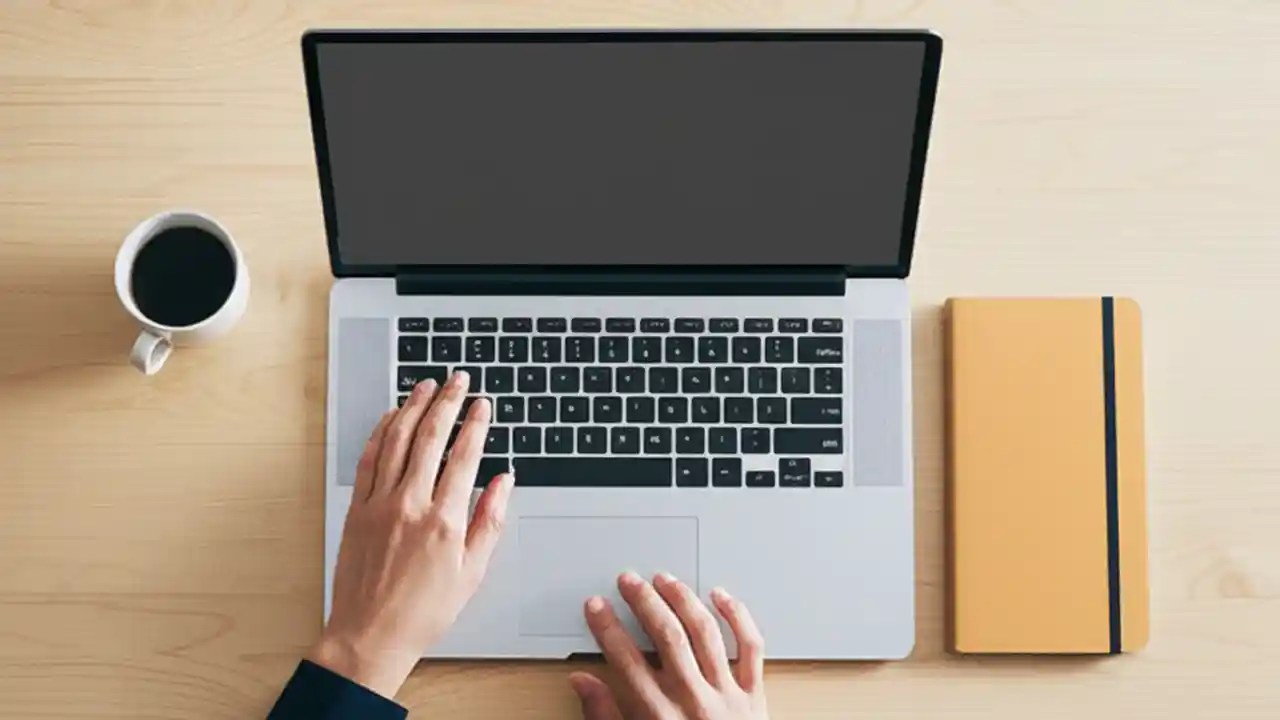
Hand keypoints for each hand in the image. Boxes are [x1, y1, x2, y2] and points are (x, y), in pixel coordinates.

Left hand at [307, 371, 513, 698]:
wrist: (370, 636)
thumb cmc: (423, 612)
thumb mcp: (472, 572)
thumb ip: (489, 521)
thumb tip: (502, 482)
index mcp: (444, 521)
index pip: (464, 456)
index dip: (476, 424)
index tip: (483, 404)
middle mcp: (410, 506)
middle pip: (430, 438)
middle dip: (447, 402)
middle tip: (458, 380)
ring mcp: (379, 505)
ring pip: (396, 441)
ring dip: (412, 407)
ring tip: (425, 386)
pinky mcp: (357, 511)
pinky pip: (369, 461)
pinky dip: (380, 433)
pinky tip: (389, 417)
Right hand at [570, 572, 767, 719]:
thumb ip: (604, 716)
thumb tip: (583, 683)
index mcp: (659, 717)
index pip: (625, 659)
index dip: (606, 628)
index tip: (596, 608)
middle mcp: (693, 701)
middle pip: (666, 636)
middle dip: (643, 602)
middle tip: (628, 581)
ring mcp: (726, 696)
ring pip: (704, 632)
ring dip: (682, 600)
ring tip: (665, 580)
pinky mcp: (754, 696)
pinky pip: (750, 647)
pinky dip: (737, 616)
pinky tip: (720, 596)